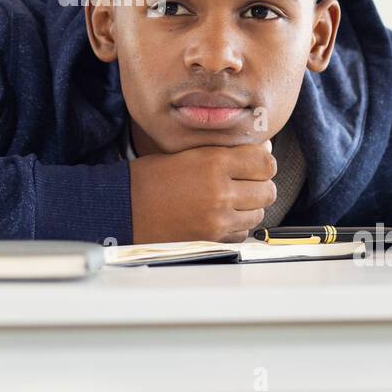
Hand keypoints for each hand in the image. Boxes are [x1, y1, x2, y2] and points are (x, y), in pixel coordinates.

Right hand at [129, 140, 275, 243]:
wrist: (124, 209)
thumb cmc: (150, 179)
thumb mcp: (188, 152)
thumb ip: (225, 152)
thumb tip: (262, 151)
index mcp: (213, 162)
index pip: (265, 162)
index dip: (264, 161)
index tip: (257, 161)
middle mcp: (220, 192)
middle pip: (267, 189)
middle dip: (260, 184)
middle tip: (245, 180)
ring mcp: (217, 219)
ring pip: (258, 213)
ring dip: (250, 206)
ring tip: (230, 198)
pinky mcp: (212, 239)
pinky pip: (242, 233)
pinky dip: (237, 225)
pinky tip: (220, 215)